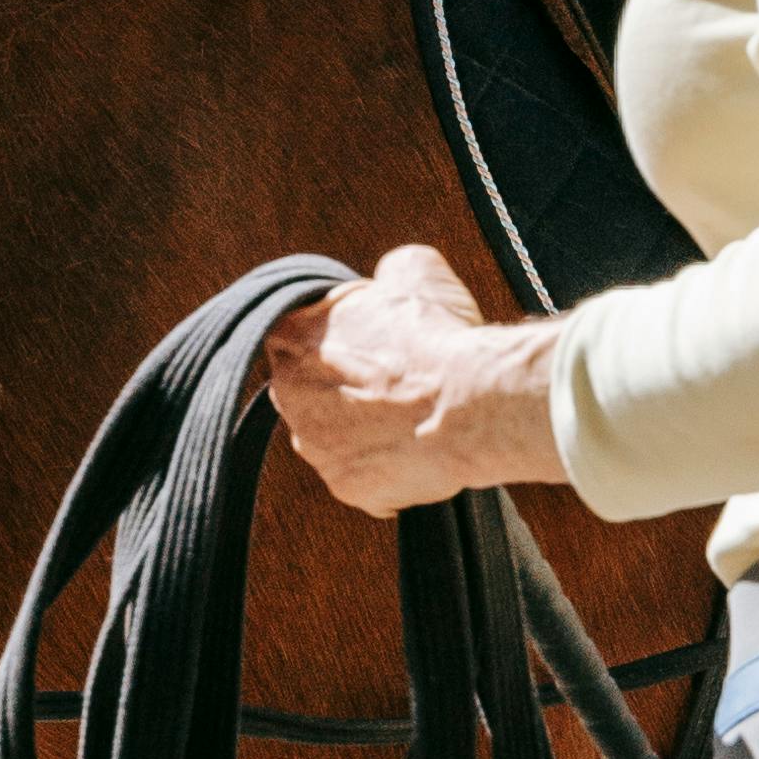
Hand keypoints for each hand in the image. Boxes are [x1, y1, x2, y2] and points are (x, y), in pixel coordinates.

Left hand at [263, 242, 568, 516]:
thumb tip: (389, 276)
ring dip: (364, 427)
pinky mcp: (345, 487)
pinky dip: (386, 467)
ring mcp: (315, 447)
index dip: (339, 334)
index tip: (371, 340)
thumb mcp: (415, 271)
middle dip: (345, 383)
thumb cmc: (438, 338)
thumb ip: (386, 272)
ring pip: (334, 435)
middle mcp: (289, 395)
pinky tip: (416, 448)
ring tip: (410, 414)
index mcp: (292, 335)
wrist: (468, 405)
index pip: (298, 332)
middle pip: (310, 386)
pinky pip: (363, 476)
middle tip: (393, 377)